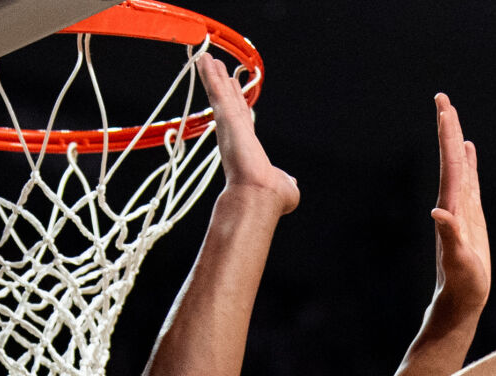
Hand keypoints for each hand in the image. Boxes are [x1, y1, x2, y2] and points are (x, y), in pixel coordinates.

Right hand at [197, 54, 297, 214]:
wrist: (260, 197)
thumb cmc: (270, 198)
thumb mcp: (284, 184)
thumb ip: (286, 179)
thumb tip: (291, 182)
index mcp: (247, 147)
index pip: (241, 119)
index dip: (236, 103)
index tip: (232, 88)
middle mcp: (235, 135)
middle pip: (227, 103)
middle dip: (222, 85)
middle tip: (215, 67)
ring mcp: (228, 126)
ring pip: (219, 94)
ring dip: (212, 75)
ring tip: (207, 57)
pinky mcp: (226, 119)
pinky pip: (216, 92)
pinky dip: (210, 76)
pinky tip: (205, 60)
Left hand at [429, 94, 489, 317]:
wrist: (461, 301)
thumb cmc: (462, 286)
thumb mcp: (458, 262)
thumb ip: (449, 237)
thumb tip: (438, 213)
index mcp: (451, 208)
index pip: (450, 165)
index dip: (447, 136)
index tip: (444, 107)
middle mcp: (453, 204)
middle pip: (450, 159)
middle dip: (447, 129)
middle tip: (442, 99)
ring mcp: (461, 210)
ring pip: (459, 167)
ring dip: (454, 141)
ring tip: (452, 117)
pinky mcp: (470, 218)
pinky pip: (470, 182)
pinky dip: (468, 164)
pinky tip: (468, 151)